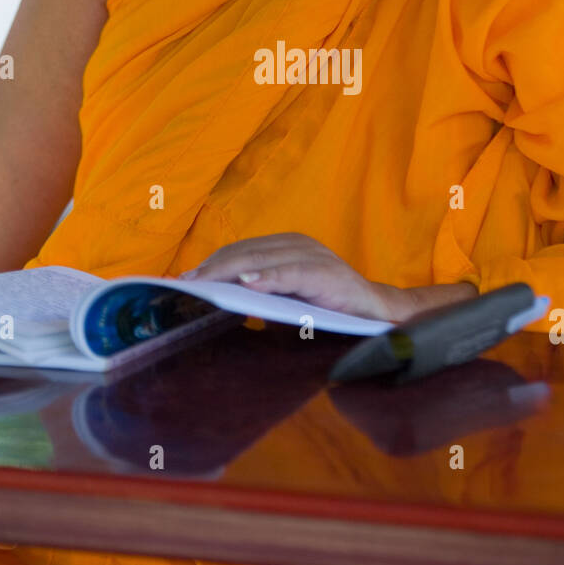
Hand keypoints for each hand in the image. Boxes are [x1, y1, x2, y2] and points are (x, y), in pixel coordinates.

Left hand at [180, 233, 478, 322]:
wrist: (379, 319)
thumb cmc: (328, 314)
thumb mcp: (288, 303)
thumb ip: (258, 298)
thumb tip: (215, 305)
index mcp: (286, 247)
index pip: (240, 251)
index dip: (211, 264)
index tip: (183, 281)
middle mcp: (298, 244)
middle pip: (245, 252)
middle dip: (212, 269)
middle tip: (185, 287)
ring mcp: (314, 256)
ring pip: (262, 258)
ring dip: (230, 272)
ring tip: (203, 285)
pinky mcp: (327, 273)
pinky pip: (293, 272)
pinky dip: (269, 278)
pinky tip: (247, 286)